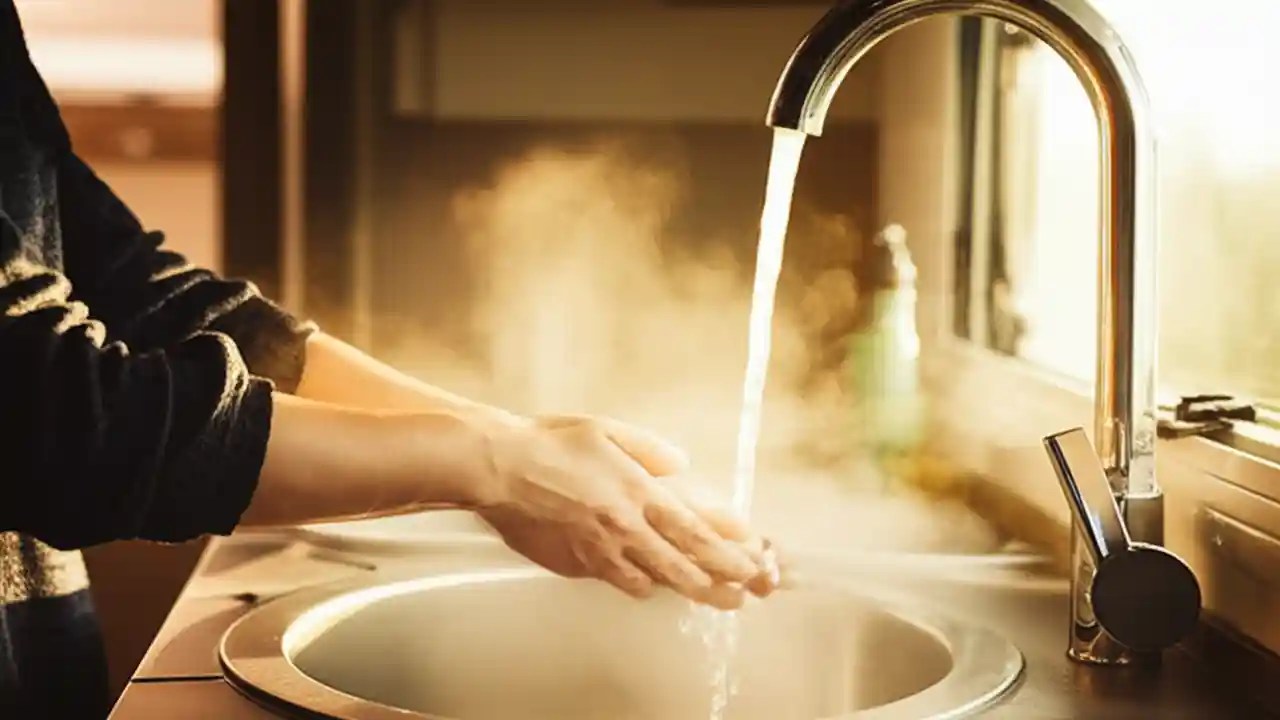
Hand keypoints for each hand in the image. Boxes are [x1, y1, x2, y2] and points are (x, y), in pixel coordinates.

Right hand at [477, 414, 778, 609]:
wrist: (498, 468)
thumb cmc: (550, 443)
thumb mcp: (607, 429)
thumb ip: (650, 449)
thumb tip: (680, 464)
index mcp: (638, 492)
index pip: (695, 533)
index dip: (728, 554)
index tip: (752, 564)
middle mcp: (625, 528)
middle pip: (683, 569)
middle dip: (719, 586)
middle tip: (743, 596)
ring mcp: (600, 552)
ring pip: (653, 583)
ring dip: (683, 590)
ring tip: (709, 595)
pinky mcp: (576, 565)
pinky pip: (618, 581)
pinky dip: (640, 584)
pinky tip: (650, 583)